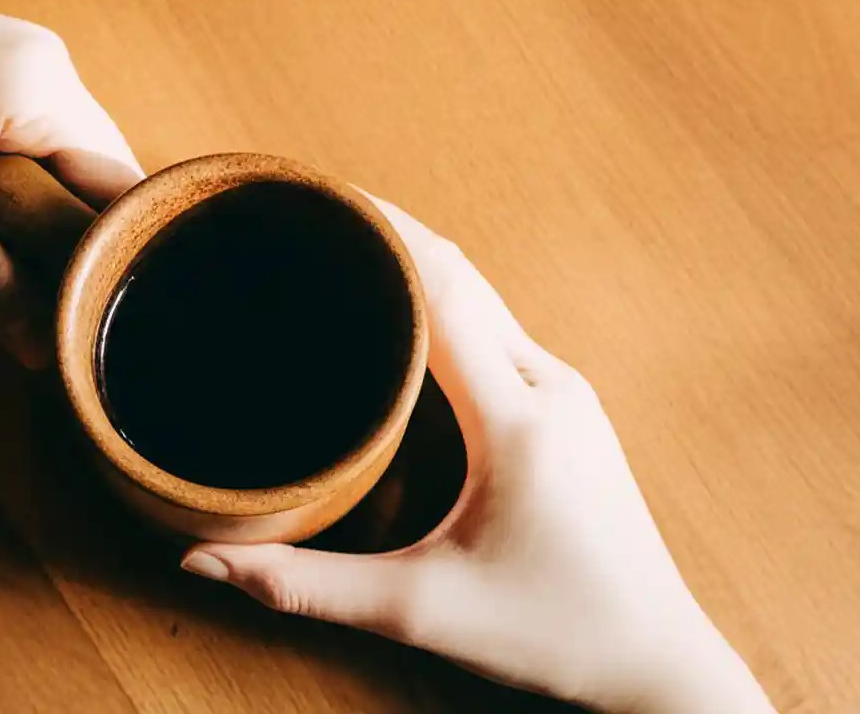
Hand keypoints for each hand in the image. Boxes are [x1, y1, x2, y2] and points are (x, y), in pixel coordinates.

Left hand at [0, 0, 141, 366]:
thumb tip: (39, 343)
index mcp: (37, 87)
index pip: (120, 192)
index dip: (112, 265)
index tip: (86, 327)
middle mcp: (45, 72)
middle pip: (99, 187)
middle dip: (69, 262)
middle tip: (38, 328)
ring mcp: (19, 73)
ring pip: (62, 179)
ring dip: (34, 244)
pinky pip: (27, 158)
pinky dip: (9, 213)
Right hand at [181, 196, 773, 712]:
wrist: (655, 661)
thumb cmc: (554, 633)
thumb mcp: (421, 610)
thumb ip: (306, 585)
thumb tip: (204, 563)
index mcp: (519, 421)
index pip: (442, 291)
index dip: (380, 233)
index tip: (320, 197)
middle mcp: (551, 389)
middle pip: (463, 277)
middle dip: (389, 233)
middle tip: (315, 210)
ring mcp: (568, 397)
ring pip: (485, 302)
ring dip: (420, 268)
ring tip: (350, 250)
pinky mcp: (570, 413)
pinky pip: (500, 334)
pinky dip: (447, 308)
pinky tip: (405, 319)